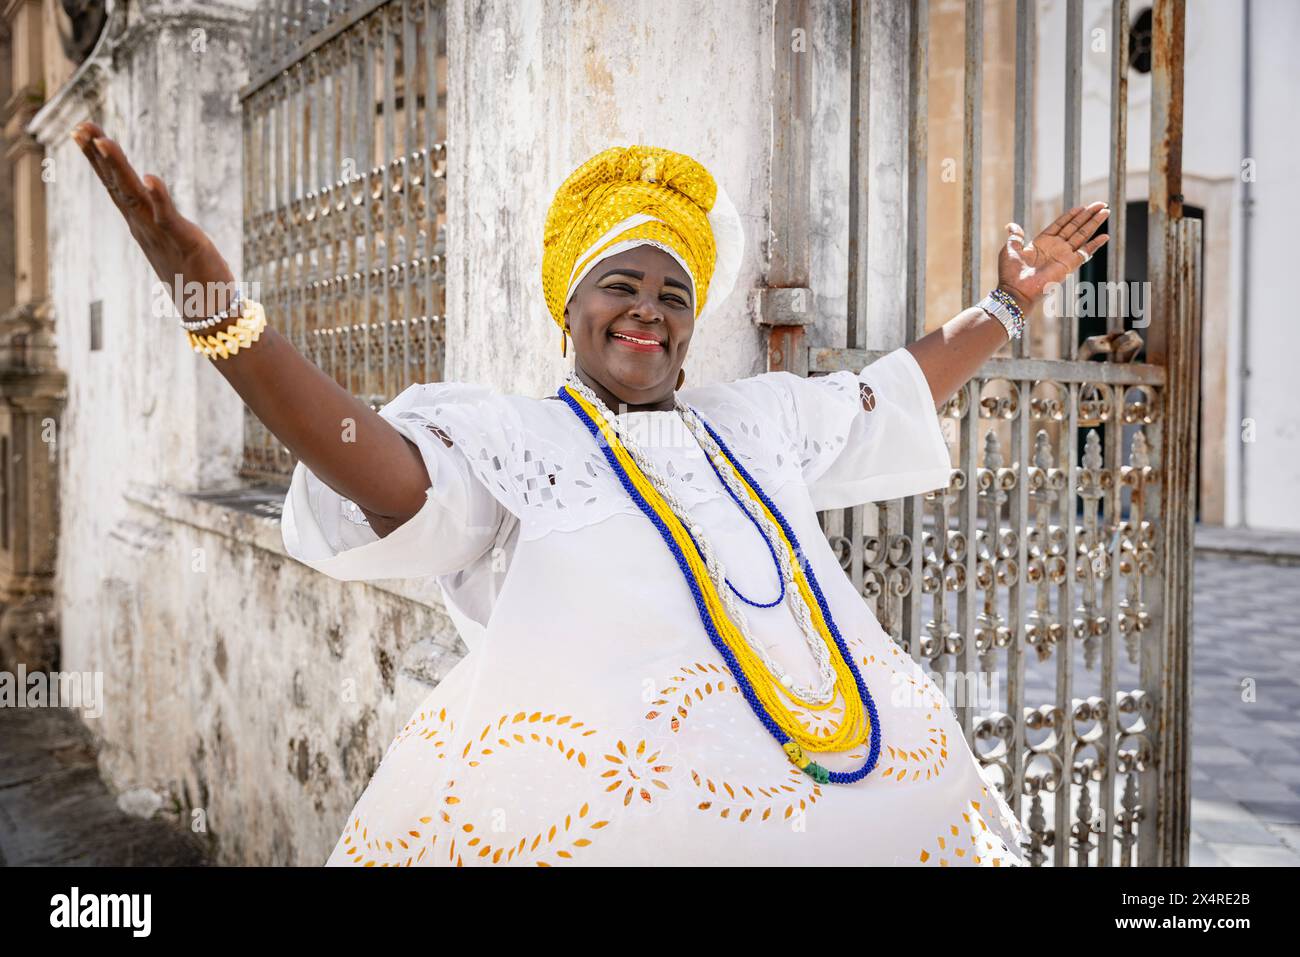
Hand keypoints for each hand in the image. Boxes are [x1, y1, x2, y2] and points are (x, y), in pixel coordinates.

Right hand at [71, 121, 236, 319]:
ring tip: (104, 140)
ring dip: (119, 168)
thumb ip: (160, 220)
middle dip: (99, 156)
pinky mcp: (186, 241)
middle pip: (117, 185)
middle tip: (81, 126)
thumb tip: (153, 200)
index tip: (82, 131)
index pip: (115, 186)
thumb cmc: (193, 276)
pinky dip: (160, 198)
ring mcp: (162, 234)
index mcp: (142, 225)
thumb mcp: (170, 241)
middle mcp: (145, 227)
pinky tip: (152, 177)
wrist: (209, 313)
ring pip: (135, 196)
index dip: (99, 160)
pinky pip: (169, 217)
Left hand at [997, 201, 1109, 311]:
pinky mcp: (1069, 265)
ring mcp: (1063, 255)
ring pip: (1082, 235)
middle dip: (1087, 215)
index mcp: (1042, 242)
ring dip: (1094, 223)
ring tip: (1105, 211)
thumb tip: (1011, 225)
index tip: (1081, 206)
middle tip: (1101, 204)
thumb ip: (1015, 236)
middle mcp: (1055, 247)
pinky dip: (1095, 244)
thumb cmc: (1010, 273)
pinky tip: (1105, 236)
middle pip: (1075, 227)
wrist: (1016, 291)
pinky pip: (1085, 252)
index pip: (1060, 225)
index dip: (1071, 215)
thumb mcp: (1010, 249)